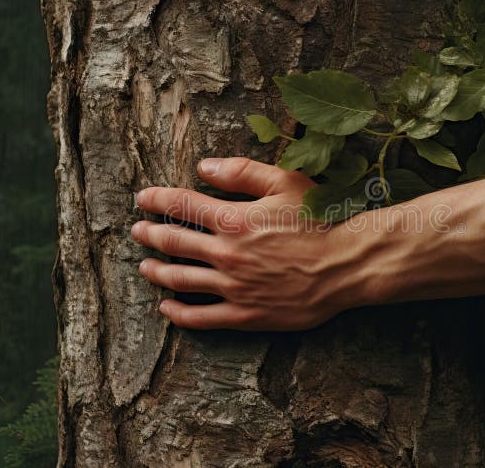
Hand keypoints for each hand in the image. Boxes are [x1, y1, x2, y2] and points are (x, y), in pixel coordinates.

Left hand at [131, 158, 368, 330]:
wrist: (346, 265)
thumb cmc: (320, 220)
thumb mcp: (286, 183)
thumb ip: (242, 172)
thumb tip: (203, 167)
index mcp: (233, 220)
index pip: (181, 206)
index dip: (157, 200)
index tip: (143, 198)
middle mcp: (226, 254)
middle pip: (174, 242)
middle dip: (150, 234)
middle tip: (138, 230)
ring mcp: (233, 287)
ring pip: (180, 280)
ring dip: (157, 271)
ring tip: (145, 267)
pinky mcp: (245, 315)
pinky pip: (201, 318)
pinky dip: (179, 313)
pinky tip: (167, 308)